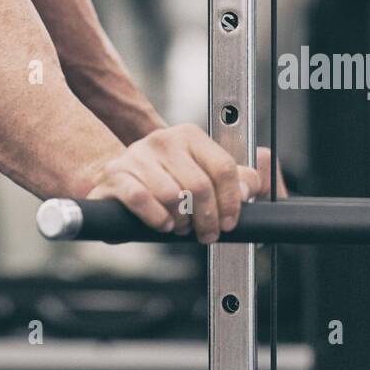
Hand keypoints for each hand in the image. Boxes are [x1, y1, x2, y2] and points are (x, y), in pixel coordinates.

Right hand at [86, 125, 285, 242]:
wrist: (119, 183)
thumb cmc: (164, 182)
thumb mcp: (200, 176)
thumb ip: (233, 179)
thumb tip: (254, 184)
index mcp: (188, 136)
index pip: (223, 167)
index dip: (231, 201)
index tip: (230, 221)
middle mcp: (162, 140)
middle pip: (200, 186)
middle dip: (207, 218)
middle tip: (205, 232)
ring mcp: (137, 155)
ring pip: (173, 195)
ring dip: (181, 221)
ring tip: (180, 225)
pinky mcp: (116, 174)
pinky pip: (143, 199)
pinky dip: (157, 218)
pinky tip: (162, 223)